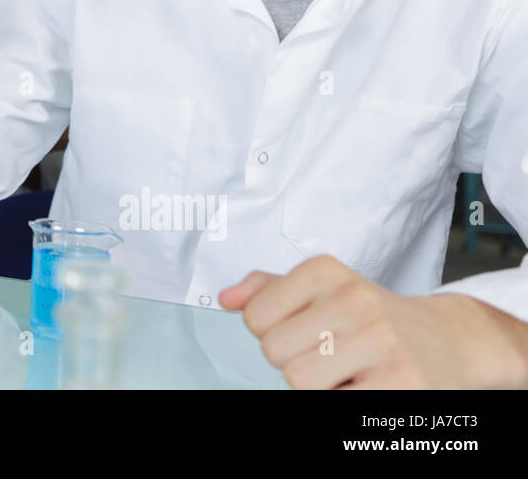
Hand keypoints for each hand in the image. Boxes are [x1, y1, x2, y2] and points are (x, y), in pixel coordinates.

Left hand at [219, 254, 527, 387]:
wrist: (449, 340)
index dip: (271, 333)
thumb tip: (226, 299)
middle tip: (328, 355)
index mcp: (326, 272)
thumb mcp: (323, 290)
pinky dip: (343, 400)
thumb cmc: (373, 317)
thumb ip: (269, 290)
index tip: (302, 331)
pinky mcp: (401, 381)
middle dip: (293, 360)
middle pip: (274, 350)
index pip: (256, 316)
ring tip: (345, 372)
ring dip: (318, 385)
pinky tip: (364, 386)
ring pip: (300, 380)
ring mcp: (380, 340)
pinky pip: (336, 403)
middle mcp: (354, 299)